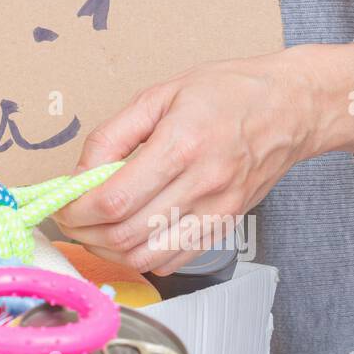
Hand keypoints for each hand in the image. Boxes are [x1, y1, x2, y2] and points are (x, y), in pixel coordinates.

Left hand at [55, 43, 353, 274]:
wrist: (291, 108)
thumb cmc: (228, 92)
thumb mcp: (159, 94)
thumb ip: (113, 135)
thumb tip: (80, 173)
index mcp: (181, 145)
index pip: (115, 200)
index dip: (77, 210)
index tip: (62, 203)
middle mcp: (202, 184)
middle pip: (125, 235)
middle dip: (84, 232)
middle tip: (70, 216)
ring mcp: (217, 211)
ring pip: (146, 257)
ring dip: (108, 250)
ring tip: (95, 227)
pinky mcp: (226, 226)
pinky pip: (173, 260)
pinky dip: (141, 257)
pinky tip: (130, 233)